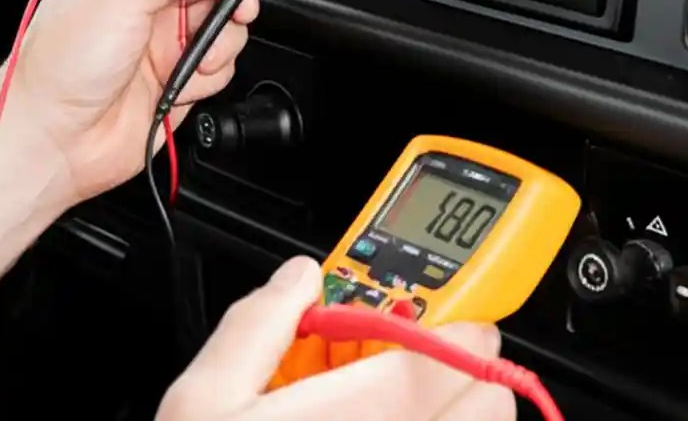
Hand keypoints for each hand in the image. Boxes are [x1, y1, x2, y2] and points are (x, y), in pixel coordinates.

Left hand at [0, 0, 276, 211]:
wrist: (58, 137)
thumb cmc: (63, 63)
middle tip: (237, 3)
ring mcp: (165, 34)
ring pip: (228, 21)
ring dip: (221, 39)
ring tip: (195, 54)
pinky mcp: (180, 72)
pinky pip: (224, 62)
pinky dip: (211, 72)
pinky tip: (183, 80)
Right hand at [157, 256, 515, 420]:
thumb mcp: (201, 404)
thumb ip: (255, 327)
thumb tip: (298, 281)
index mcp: (362, 416)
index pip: (456, 350)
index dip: (448, 324)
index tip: (424, 321)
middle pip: (485, 394)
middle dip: (456, 370)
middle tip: (408, 371)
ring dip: (460, 416)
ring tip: (397, 415)